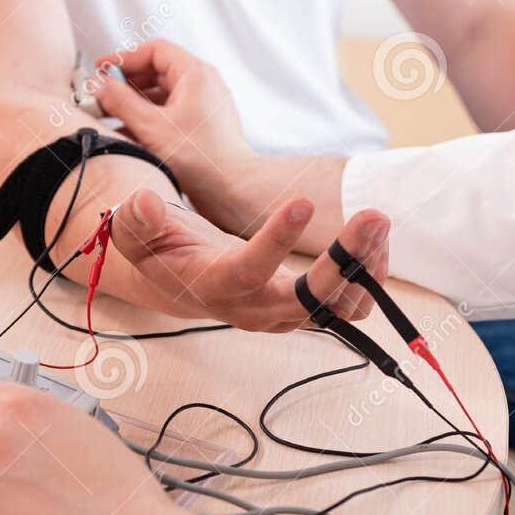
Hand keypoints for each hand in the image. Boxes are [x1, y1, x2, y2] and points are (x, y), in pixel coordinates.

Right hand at [94, 40, 257, 232]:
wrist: (232, 189)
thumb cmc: (200, 159)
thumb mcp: (151, 127)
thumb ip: (120, 101)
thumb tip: (98, 85)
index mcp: (195, 74)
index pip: (155, 50)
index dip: (124, 57)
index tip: (102, 68)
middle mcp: (203, 84)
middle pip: (157, 70)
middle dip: (126, 82)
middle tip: (101, 94)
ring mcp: (204, 104)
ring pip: (162, 93)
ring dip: (134, 102)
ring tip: (108, 115)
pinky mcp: (202, 125)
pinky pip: (170, 111)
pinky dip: (148, 117)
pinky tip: (127, 132)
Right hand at [108, 188, 388, 332]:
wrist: (183, 282)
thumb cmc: (162, 251)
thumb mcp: (137, 233)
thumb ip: (136, 220)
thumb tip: (144, 202)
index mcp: (215, 287)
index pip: (249, 271)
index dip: (277, 241)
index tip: (301, 200)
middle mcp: (256, 310)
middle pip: (310, 301)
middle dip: (346, 261)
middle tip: (373, 215)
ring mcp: (285, 315)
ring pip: (340, 308)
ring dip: (366, 268)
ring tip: (377, 220)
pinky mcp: (306, 309)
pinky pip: (350, 303)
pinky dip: (368, 273)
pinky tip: (373, 237)